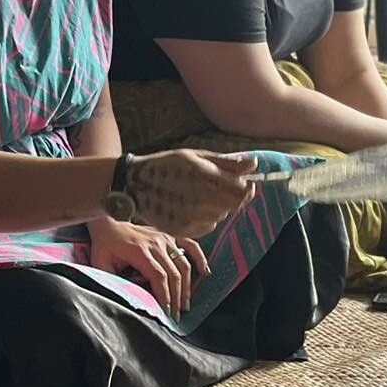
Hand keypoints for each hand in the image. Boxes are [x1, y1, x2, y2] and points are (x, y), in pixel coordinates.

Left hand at [88, 217, 207, 317]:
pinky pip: (190, 245)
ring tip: (185, 305)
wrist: (109, 219)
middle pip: (173, 273)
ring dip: (187, 286)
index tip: (167, 311)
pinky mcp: (170, 235)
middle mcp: (156, 243)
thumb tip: (126, 295)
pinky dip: (200, 258)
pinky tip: (205, 272)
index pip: (158, 276)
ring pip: (183, 264)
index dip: (165, 295)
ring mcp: (165, 238)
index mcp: (140, 251)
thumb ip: (110, 278)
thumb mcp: (100, 262)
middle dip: (177, 297)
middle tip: (177, 315)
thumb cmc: (105, 243)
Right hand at [126, 150, 255, 236]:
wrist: (133, 184)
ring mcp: (190, 216)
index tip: (244, 184)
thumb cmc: (166, 165)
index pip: (242, 189)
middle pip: (234, 205)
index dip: (246, 187)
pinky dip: (205, 218)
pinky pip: (208, 226)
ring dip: (217, 208)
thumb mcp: (195, 156)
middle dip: (231, 197)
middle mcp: (199, 198)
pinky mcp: (182, 229)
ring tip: (198, 196)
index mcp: (203, 175)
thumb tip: (253, 164)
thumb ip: (226, 162)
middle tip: (216, 189)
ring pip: (221, 216)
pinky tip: (190, 207)